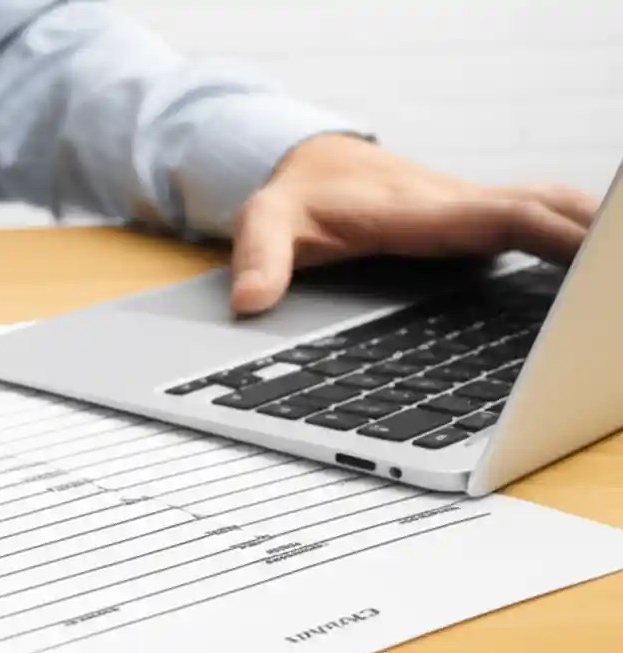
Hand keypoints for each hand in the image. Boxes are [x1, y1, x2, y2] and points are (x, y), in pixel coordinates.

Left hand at [229, 134, 599, 314]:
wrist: (306, 163)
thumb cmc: (293, 196)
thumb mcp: (264, 223)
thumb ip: (258, 260)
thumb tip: (251, 303)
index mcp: (416, 210)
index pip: (500, 214)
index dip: (552, 234)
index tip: (592, 257)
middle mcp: (453, 203)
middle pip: (543, 206)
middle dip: (588, 233)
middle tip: (615, 283)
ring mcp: (467, 208)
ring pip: (546, 207)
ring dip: (584, 228)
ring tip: (610, 279)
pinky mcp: (470, 217)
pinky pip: (533, 218)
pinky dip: (567, 231)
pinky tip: (587, 264)